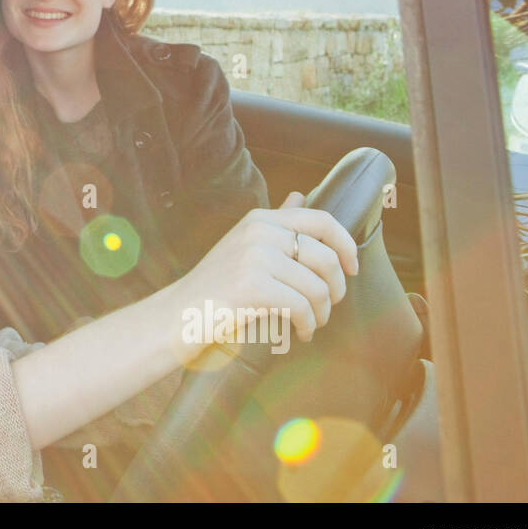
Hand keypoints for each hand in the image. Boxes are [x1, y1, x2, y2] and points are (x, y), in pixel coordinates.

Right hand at [175, 191, 358, 347]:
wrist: (176, 315)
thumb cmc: (214, 287)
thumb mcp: (244, 245)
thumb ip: (276, 224)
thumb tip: (301, 195)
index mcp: (259, 219)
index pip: (321, 220)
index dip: (346, 245)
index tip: (351, 269)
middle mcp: (258, 232)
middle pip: (325, 257)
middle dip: (336, 288)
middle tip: (327, 307)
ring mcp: (254, 257)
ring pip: (317, 287)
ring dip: (321, 313)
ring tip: (312, 324)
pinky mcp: (252, 286)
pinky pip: (302, 307)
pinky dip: (308, 325)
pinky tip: (301, 333)